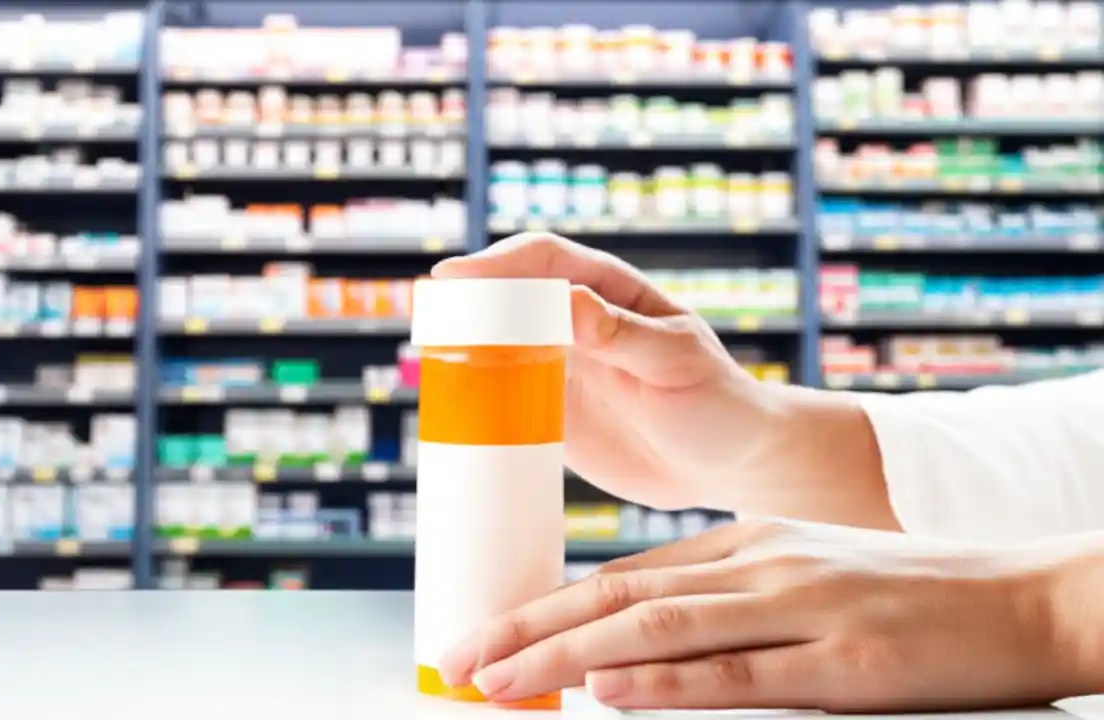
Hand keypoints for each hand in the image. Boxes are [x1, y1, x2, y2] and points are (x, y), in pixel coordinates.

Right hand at [432, 233, 775, 510]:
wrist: (730, 466)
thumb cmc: (719, 403)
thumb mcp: (677, 363)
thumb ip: (623, 334)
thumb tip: (565, 301)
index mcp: (609, 294)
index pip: (544, 260)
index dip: (496, 262)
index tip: (455, 277)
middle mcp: (576, 324)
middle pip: (506, 296)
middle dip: (464, 299)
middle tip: (425, 316)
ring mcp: (560, 368)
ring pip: (496, 344)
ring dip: (460, 345)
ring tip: (428, 356)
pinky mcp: (552, 414)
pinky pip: (503, 398)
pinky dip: (473, 396)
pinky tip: (450, 403)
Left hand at [436, 520, 1103, 711]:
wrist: (1023, 597)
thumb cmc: (909, 593)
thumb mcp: (806, 569)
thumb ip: (726, 591)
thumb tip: (638, 636)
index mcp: (748, 544)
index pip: (625, 576)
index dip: (547, 605)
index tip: (489, 628)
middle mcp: (760, 567)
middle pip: (620, 597)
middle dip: (528, 627)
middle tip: (458, 655)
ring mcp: (800, 612)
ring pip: (660, 631)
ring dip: (567, 655)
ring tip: (500, 677)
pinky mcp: (844, 668)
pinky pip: (738, 675)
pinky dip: (666, 685)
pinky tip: (608, 693)